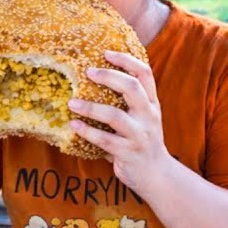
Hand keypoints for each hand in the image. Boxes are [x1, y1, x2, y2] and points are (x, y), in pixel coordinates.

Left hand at [68, 50, 173, 193]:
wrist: (156, 175)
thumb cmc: (142, 142)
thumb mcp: (142, 118)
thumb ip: (128, 102)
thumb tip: (94, 79)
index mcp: (152, 103)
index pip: (144, 74)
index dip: (126, 61)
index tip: (106, 53)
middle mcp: (148, 116)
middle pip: (132, 88)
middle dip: (109, 77)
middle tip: (88, 72)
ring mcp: (139, 134)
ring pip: (115, 116)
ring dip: (90, 108)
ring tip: (71, 102)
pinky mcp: (129, 152)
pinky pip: (105, 140)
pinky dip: (87, 131)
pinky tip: (73, 125)